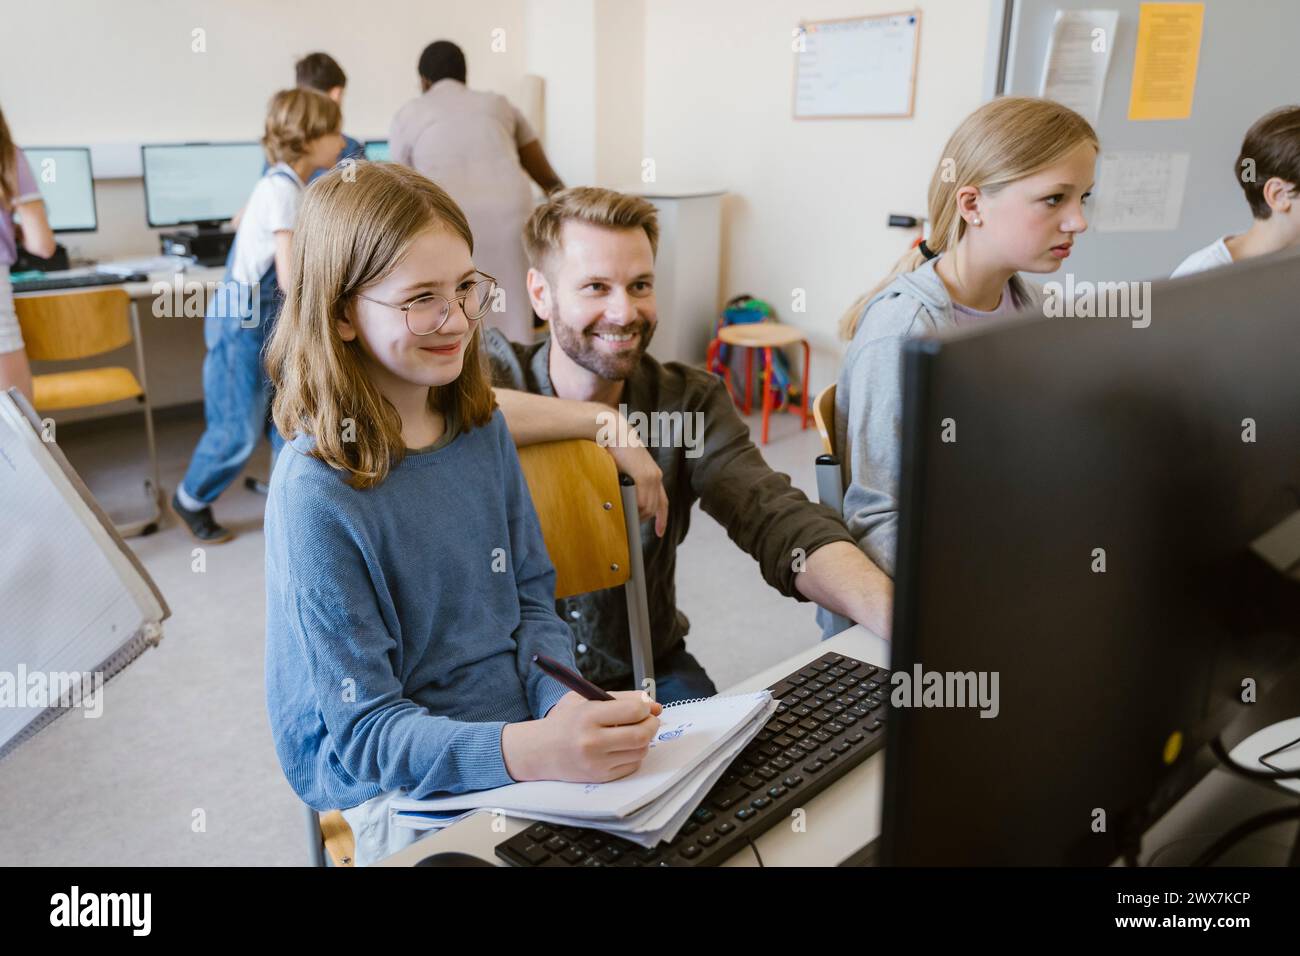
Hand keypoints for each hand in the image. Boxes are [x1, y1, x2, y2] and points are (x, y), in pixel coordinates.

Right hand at [502, 690, 662, 782]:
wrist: (540, 750)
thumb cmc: (565, 721)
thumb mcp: (585, 699)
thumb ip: (621, 698)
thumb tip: (654, 706)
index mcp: (588, 716)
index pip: (634, 710)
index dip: (645, 707)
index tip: (645, 706)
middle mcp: (593, 741)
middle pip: (642, 734)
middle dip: (652, 724)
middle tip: (648, 720)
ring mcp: (597, 762)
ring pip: (641, 751)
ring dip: (644, 740)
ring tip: (632, 732)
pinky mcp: (601, 777)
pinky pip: (632, 765)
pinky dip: (634, 755)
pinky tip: (622, 747)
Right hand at [603, 433, 668, 537]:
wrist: (613, 431)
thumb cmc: (614, 448)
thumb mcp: (625, 468)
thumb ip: (628, 483)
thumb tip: (621, 500)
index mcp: (653, 474)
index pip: (662, 502)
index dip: (662, 519)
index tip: (660, 532)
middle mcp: (656, 476)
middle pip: (654, 508)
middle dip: (642, 519)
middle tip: (629, 523)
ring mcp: (651, 476)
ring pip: (647, 507)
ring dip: (636, 515)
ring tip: (622, 515)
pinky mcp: (643, 476)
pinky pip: (642, 501)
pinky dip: (635, 508)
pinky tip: (625, 509)